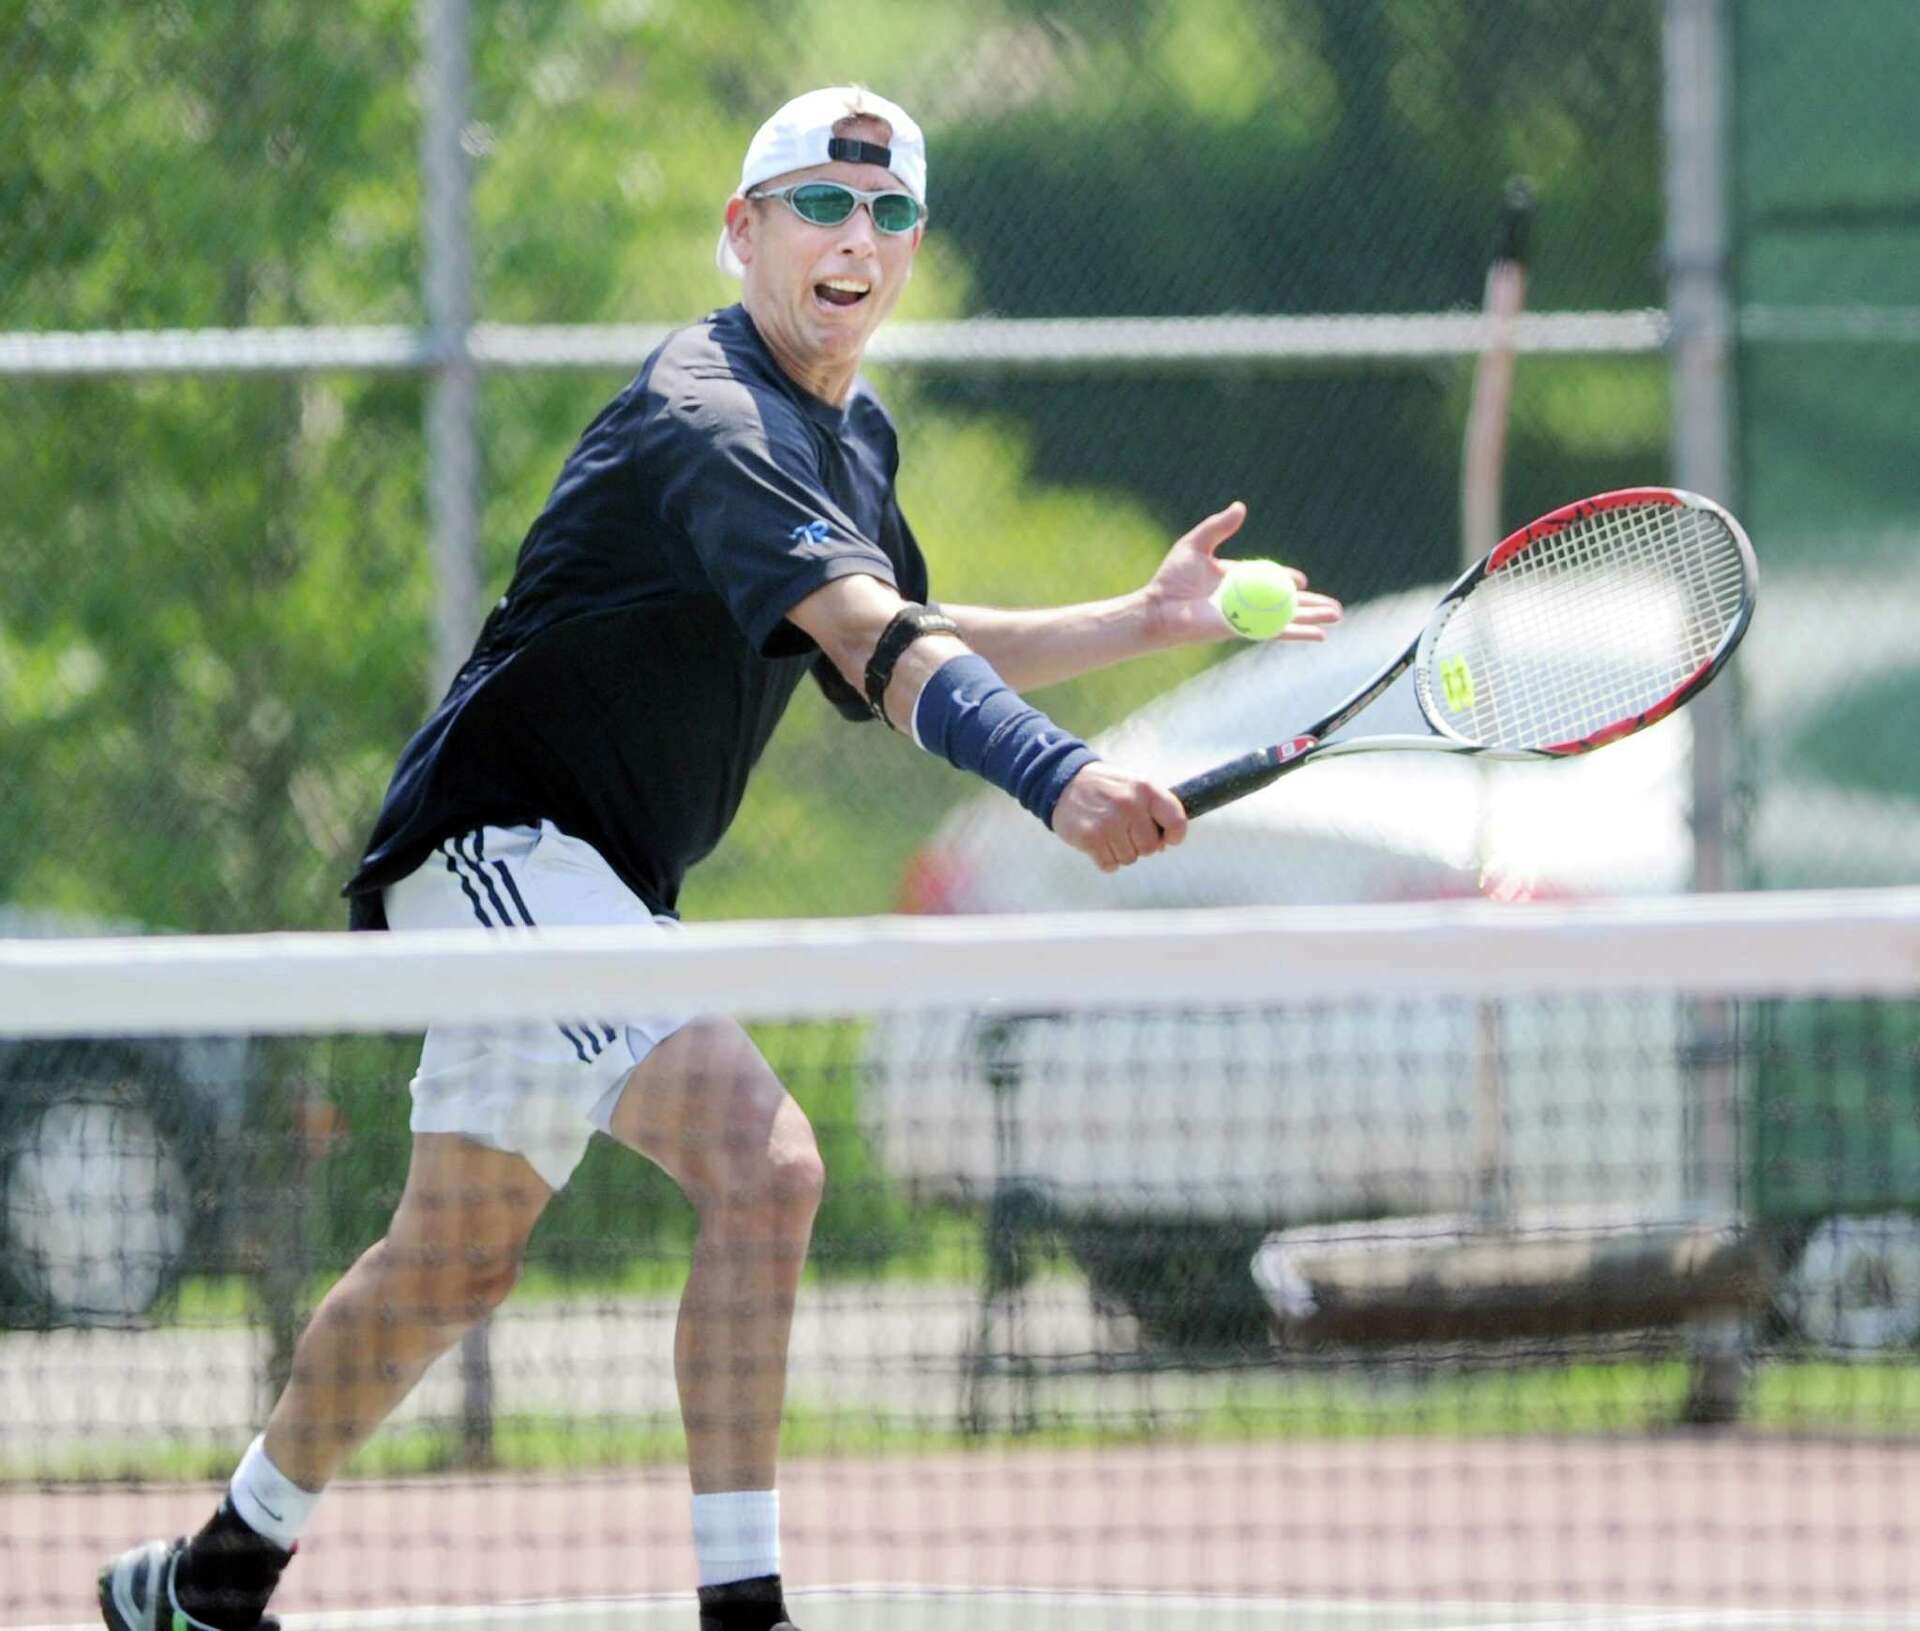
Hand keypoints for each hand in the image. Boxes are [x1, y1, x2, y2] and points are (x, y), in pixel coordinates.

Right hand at [1050, 762, 1187, 872]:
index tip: (1167, 838)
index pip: (1176, 821)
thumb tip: (1164, 846)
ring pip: (1129, 859)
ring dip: (1119, 851)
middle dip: (1139, 844)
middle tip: (1123, 829)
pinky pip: (1109, 865)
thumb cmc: (1107, 788)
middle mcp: (1129, 804)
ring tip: (1107, 830)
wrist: (1064, 782)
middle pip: (1150, 847)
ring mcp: (1109, 822)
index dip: (1175, 835)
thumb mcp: (1134, 786)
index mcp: (1146, 789)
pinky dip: (1104, 859)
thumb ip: (1154, 810)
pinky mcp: (1090, 837)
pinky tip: (1096, 841)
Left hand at [1142, 501, 1342, 646]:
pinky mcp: (1244, 630)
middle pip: (1285, 603)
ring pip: (1287, 618)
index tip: (1300, 581)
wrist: (1159, 607)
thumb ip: (1218, 526)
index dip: (1286, 580)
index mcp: (1236, 580)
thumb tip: (1241, 506)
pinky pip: (1277, 631)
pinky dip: (1299, 633)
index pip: (1269, 579)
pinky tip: (1320, 636)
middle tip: (1334, 606)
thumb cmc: (1170, 578)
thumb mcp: (1196, 544)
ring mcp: (1247, 617)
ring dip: (1312, 617)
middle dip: (1310, 604)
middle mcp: (1245, 600)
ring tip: (1338, 617)